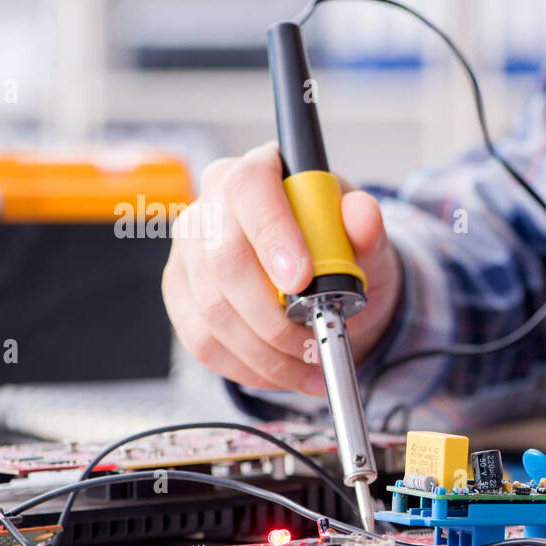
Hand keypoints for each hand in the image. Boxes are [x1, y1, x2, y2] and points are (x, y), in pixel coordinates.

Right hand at [162, 142, 399, 395]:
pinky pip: (202, 340)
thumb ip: (365, 227)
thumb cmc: (340, 249)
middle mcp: (212, 206)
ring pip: (212, 309)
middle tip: (314, 342)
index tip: (302, 280)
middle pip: (223, 259)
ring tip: (309, 365)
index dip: (273, 235)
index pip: (249, 189)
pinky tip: (281, 373)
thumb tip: (362, 216)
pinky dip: (247, 367)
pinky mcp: (180, 293)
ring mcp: (189, 251)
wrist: (324, 280)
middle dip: (273, 316)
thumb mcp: (365, 237)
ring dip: (266, 352)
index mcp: (259, 172)